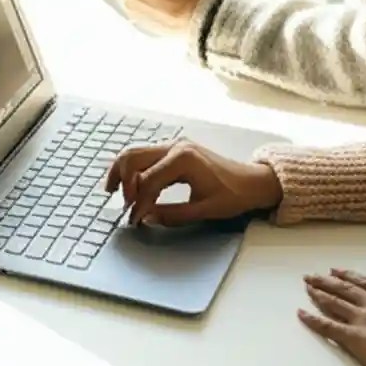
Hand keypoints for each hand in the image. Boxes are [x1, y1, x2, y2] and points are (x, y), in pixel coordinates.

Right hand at [106, 141, 281, 225]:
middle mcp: (175, 147)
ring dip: (121, 171)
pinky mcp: (174, 150)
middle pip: (132, 157)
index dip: (138, 203)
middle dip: (121, 181)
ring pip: (135, 152)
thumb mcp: (203, 210)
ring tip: (113, 191)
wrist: (253, 181)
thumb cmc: (234, 195)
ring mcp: (174, 146)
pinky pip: (145, 156)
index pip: (148, 182)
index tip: (134, 220)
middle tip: (121, 204)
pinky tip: (130, 185)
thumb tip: (145, 218)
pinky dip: (133, 169)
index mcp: (184, 160)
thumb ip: (172, 215)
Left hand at [298, 269, 365, 365]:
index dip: (349, 276)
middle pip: (345, 289)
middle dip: (328, 281)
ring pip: (334, 302)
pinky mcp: (353, 337)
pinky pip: (328, 326)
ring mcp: (362, 320)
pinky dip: (312, 319)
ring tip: (306, 287)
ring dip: (318, 293)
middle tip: (313, 276)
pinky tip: (301, 313)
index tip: (337, 271)